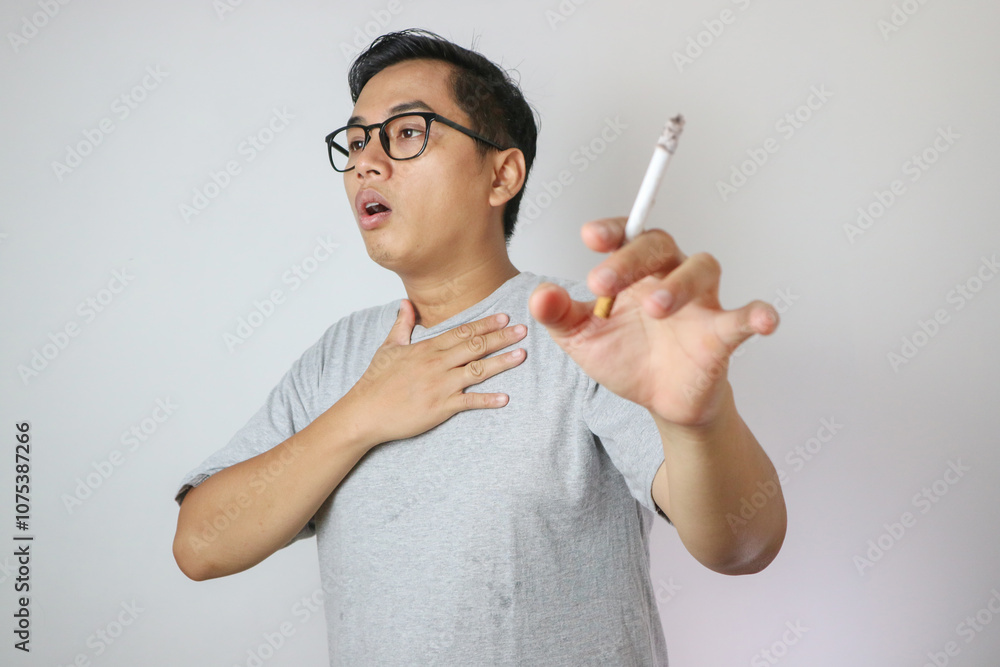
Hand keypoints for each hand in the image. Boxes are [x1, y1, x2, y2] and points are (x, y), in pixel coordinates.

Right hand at [346, 299, 526, 443]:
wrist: (364, 412)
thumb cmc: (375, 382)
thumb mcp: (388, 347)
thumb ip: (402, 324)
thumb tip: (405, 303)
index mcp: (427, 348)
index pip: (462, 331)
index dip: (485, 324)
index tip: (504, 317)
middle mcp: (437, 364)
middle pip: (475, 347)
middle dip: (501, 337)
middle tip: (523, 330)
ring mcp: (440, 386)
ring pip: (477, 370)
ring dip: (502, 362)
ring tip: (522, 355)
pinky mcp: (440, 408)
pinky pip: (469, 402)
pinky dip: (488, 400)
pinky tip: (505, 398)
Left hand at [528, 217, 778, 427]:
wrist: (660, 401)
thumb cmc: (626, 356)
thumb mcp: (581, 338)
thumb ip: (560, 316)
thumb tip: (539, 296)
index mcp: (634, 272)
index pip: (628, 236)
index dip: (613, 229)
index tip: (590, 235)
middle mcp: (669, 276)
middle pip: (660, 245)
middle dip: (631, 258)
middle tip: (601, 283)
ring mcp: (700, 302)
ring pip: (702, 268)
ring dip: (677, 284)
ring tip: (654, 308)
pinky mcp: (722, 334)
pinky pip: (746, 317)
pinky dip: (757, 314)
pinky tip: (763, 320)